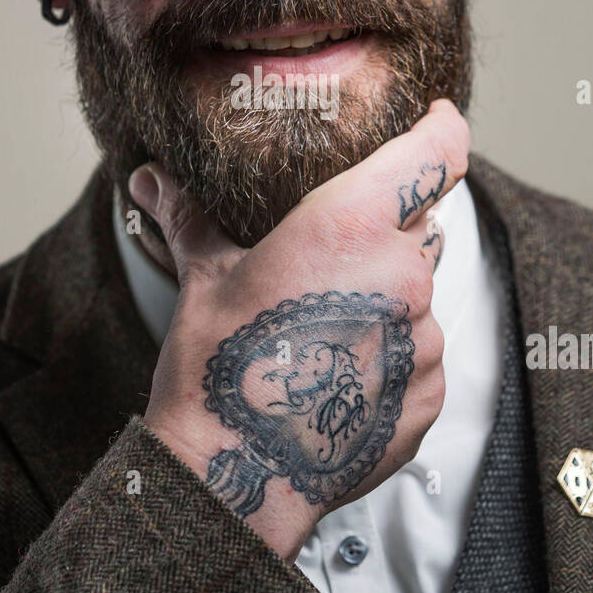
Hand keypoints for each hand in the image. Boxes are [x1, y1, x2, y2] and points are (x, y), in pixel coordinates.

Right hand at [129, 99, 468, 562]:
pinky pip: (423, 356)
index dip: (441, 128)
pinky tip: (338, 375)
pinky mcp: (430, 393)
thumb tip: (150, 178)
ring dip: (385, 303)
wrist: (235, 474)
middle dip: (382, 239)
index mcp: (353, 224)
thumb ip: (190, 216)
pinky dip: (391, 357)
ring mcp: (422, 338)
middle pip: (418, 229)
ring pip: (419, 296)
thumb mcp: (205, 276)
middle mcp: (402, 273)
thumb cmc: (219, 366)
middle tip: (328, 267)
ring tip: (321, 335)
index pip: (435, 151)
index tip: (438, 119)